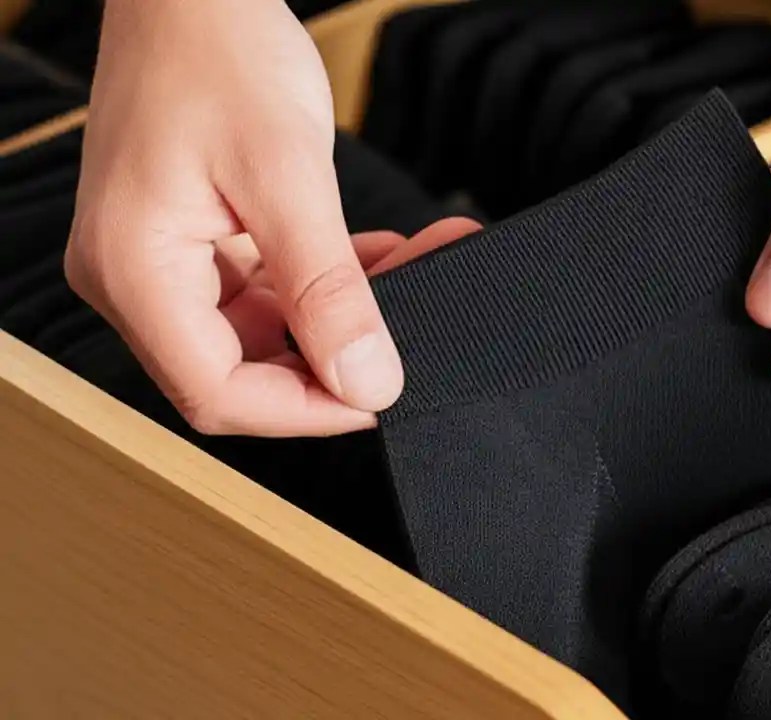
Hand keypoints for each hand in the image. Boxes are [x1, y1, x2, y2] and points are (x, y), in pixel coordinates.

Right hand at [65, 0, 447, 436]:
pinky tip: (381, 255)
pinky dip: (328, 283)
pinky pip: (268, 292)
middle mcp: (135, 277)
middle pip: (241, 373)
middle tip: (412, 324)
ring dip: (345, 314)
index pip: (217, 393)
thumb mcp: (287, 173)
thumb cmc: (216, 49)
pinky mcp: (196, 242)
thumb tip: (367, 379)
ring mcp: (164, 261)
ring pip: (266, 334)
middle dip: (338, 355)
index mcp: (134, 269)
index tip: (380, 393)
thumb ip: (328, 287)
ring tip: (414, 267)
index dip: (306, 410)